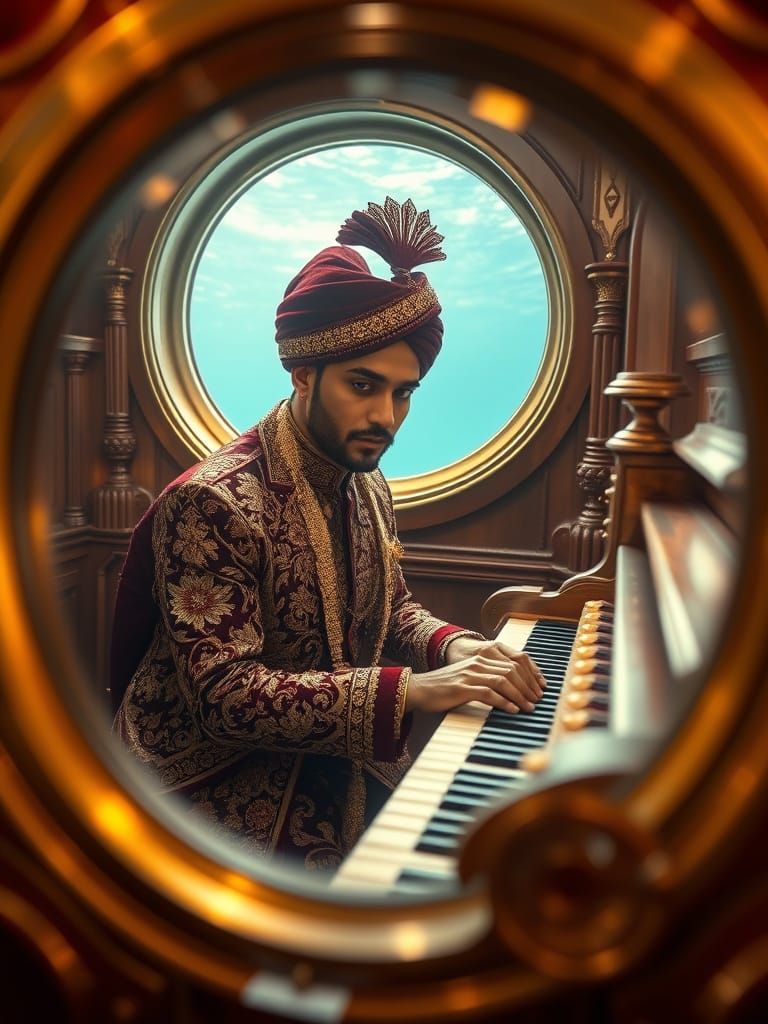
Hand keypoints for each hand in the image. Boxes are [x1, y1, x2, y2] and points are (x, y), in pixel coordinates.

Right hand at [405, 639, 545, 714]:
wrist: (419, 689)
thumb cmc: (445, 688)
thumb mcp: (468, 678)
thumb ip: (487, 680)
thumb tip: (511, 691)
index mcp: (481, 658)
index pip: (513, 663)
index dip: (530, 675)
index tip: (540, 688)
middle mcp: (477, 663)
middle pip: (512, 671)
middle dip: (529, 686)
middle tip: (538, 700)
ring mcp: (470, 675)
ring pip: (503, 681)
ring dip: (520, 695)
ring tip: (529, 707)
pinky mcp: (463, 688)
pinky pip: (489, 693)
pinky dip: (504, 702)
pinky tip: (513, 710)